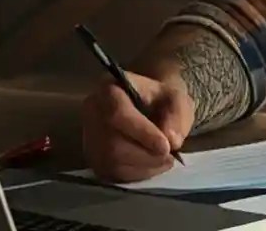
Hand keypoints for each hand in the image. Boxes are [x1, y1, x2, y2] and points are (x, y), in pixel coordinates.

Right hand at [81, 72, 195, 181]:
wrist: (147, 104)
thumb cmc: (161, 99)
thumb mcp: (176, 98)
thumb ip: (177, 115)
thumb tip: (172, 141)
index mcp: (109, 91)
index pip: (118, 114)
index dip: (142, 133)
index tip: (166, 147)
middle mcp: (91, 113)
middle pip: (112, 144)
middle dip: (145, 155)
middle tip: (169, 156)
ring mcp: (88, 137)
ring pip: (110, 162)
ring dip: (142, 167)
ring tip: (164, 162)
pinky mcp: (92, 157)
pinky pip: (110, 173)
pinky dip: (135, 175)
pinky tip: (151, 167)